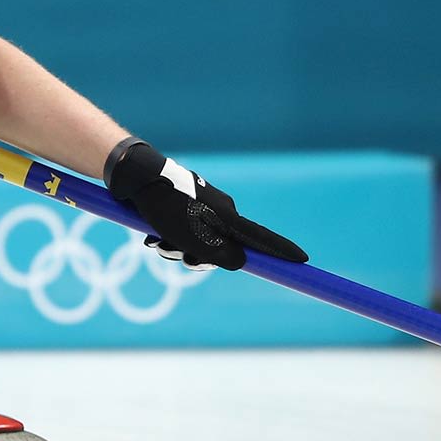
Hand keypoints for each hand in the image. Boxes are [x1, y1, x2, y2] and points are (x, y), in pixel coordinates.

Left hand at [104, 137, 308, 269]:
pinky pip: (183, 234)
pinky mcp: (184, 207)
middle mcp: (220, 211)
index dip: (282, 251)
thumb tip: (241, 262)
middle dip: (197, 258)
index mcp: (228, 217)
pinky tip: (152, 234)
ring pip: (197, 244)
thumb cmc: (168, 207)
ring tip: (157, 241)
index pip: (262, 238)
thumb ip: (221, 253)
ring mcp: (202, 208)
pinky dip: (168, 238)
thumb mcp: (195, 236)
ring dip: (176, 249)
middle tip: (176, 253)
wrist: (138, 178)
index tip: (302, 261)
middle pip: (221, 249)